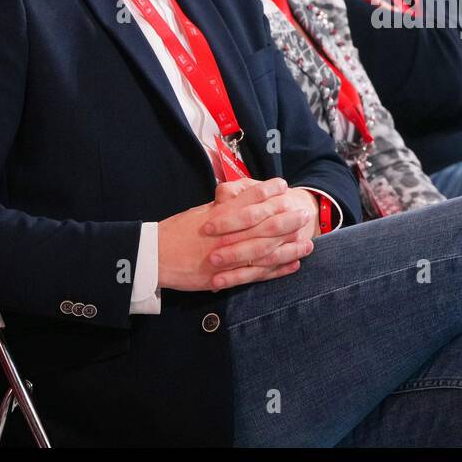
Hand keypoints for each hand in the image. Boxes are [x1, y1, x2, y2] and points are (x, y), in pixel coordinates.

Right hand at [156, 177, 314, 292]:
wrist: (153, 257)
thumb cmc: (174, 233)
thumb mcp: (198, 213)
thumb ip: (221, 207)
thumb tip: (237, 196)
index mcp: (219, 215)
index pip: (249, 199)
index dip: (268, 192)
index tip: (284, 185)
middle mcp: (226, 233)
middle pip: (264, 224)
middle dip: (287, 219)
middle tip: (305, 214)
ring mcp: (227, 256)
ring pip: (265, 250)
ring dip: (289, 246)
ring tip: (308, 242)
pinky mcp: (226, 276)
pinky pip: (256, 274)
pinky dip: (276, 270)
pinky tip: (293, 265)